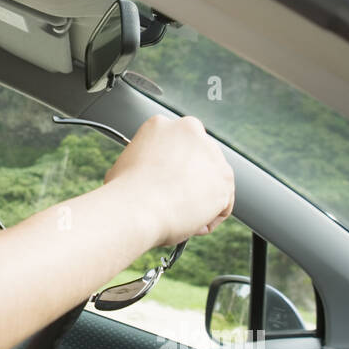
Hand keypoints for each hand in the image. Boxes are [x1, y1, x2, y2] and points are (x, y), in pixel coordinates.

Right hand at [104, 114, 234, 247]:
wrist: (137, 208)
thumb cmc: (124, 192)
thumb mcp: (126, 165)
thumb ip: (144, 164)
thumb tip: (145, 178)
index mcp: (160, 124)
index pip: (176, 144)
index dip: (171, 168)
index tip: (164, 182)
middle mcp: (189, 131)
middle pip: (198, 159)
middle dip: (189, 181)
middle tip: (173, 200)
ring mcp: (211, 153)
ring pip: (211, 181)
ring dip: (199, 201)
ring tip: (178, 214)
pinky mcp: (224, 178)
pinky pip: (222, 204)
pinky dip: (209, 218)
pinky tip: (190, 223)